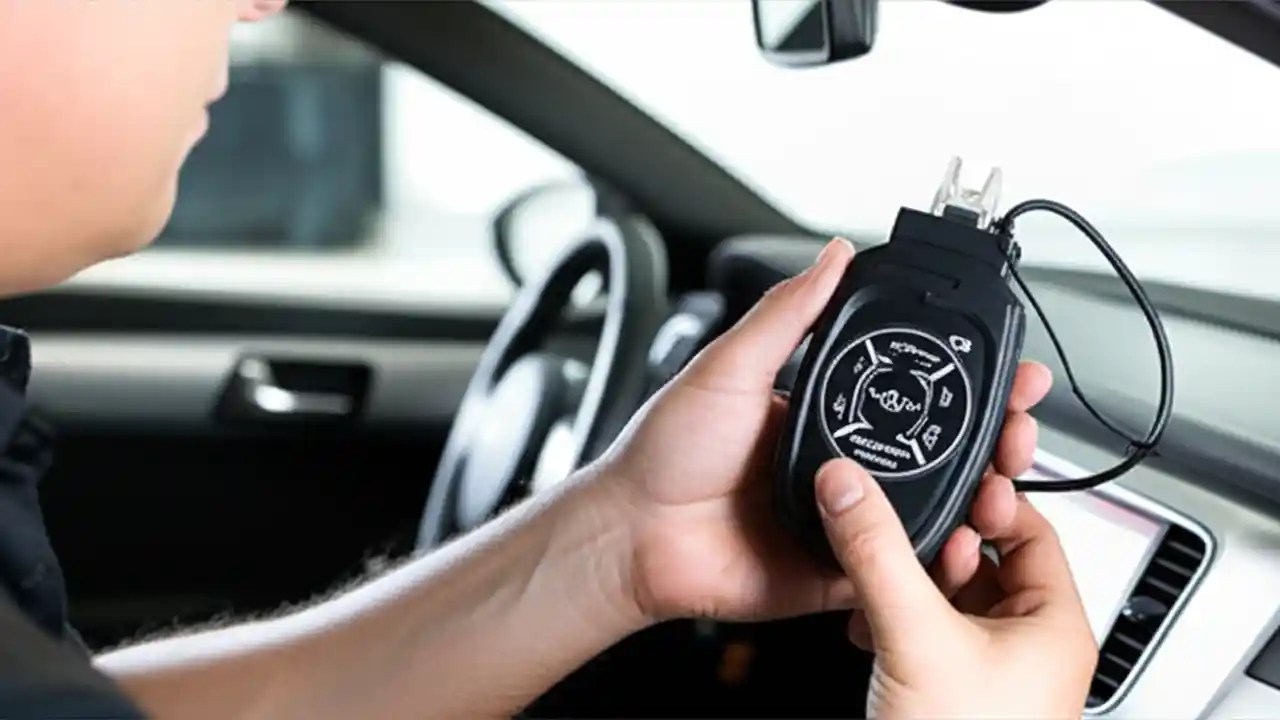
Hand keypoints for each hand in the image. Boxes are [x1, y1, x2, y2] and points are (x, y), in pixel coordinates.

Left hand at [594, 237, 1052, 621]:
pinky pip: (896, 571)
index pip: (906, 392)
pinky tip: (964, 542)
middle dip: (988, 441)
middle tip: (1020, 429)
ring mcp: (842, 520)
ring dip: (973, 498)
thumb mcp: (729, 365)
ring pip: (927, 512)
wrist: (633, 537)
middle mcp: (838, 464)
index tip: (1004, 370)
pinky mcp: (837, 572)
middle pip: (932, 453)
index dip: (958, 384)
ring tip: (1006, 482)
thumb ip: (786, 314)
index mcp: (818, 412)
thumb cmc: (663, 452)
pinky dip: (934, 563)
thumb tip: (833, 255)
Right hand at [816, 458, 1096, 717]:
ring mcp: (988, 674)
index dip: (989, 497)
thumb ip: (879, 554)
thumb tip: (850, 487)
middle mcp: (1027, 648)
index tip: (948, 476)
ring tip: (878, 573)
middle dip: (936, 542)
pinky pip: (924, 634)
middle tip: (901, 525)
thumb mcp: (917, 636)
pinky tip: (864, 622)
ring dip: (908, 580)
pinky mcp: (949, 694)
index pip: (1032, 529)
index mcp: (1052, 625)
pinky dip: (893, 618)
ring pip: (949, 598)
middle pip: (985, 561)